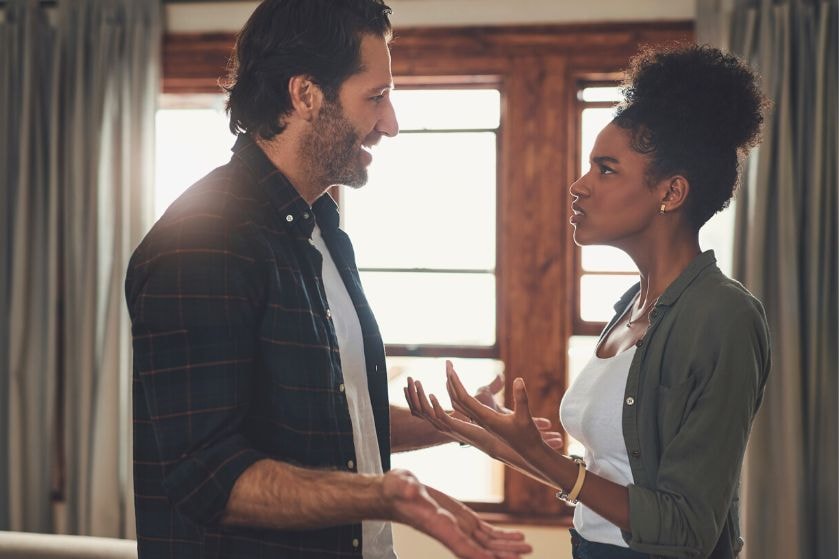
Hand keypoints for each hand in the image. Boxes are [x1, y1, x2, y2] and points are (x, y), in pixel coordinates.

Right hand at [383, 470, 530, 557]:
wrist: (395, 494)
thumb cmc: (396, 490)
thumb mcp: (400, 484)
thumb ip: (405, 488)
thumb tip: (410, 490)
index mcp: (438, 526)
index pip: (460, 546)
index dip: (478, 555)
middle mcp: (451, 531)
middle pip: (480, 550)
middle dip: (501, 554)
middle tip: (524, 553)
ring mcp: (459, 527)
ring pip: (486, 543)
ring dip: (507, 547)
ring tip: (528, 547)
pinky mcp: (463, 519)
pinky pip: (486, 533)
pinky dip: (501, 536)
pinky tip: (517, 536)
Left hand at [404, 363, 562, 448]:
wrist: (528, 453)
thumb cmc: (528, 436)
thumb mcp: (526, 417)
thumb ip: (521, 399)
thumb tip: (518, 379)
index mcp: (486, 418)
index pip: (465, 398)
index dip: (456, 383)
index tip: (450, 369)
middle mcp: (481, 419)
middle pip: (458, 399)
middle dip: (451, 382)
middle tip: (447, 364)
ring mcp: (482, 421)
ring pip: (461, 404)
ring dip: (454, 388)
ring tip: (451, 373)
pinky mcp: (486, 421)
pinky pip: (467, 407)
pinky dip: (461, 396)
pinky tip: (460, 389)